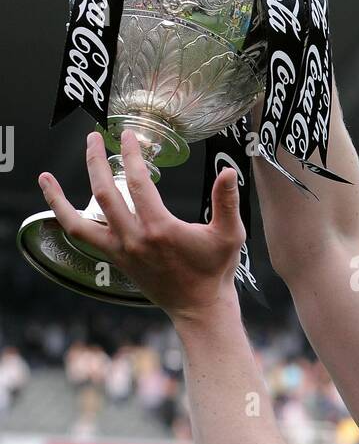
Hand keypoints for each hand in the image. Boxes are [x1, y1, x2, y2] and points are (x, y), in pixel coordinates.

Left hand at [38, 129, 245, 323]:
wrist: (200, 307)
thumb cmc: (215, 270)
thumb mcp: (230, 234)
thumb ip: (227, 202)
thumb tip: (229, 171)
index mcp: (160, 228)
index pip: (138, 182)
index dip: (131, 155)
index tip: (129, 136)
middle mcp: (134, 239)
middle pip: (103, 193)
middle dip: (95, 161)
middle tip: (93, 138)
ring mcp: (121, 251)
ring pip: (78, 222)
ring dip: (59, 198)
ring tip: (45, 177)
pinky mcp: (116, 260)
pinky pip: (83, 238)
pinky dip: (67, 221)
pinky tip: (59, 207)